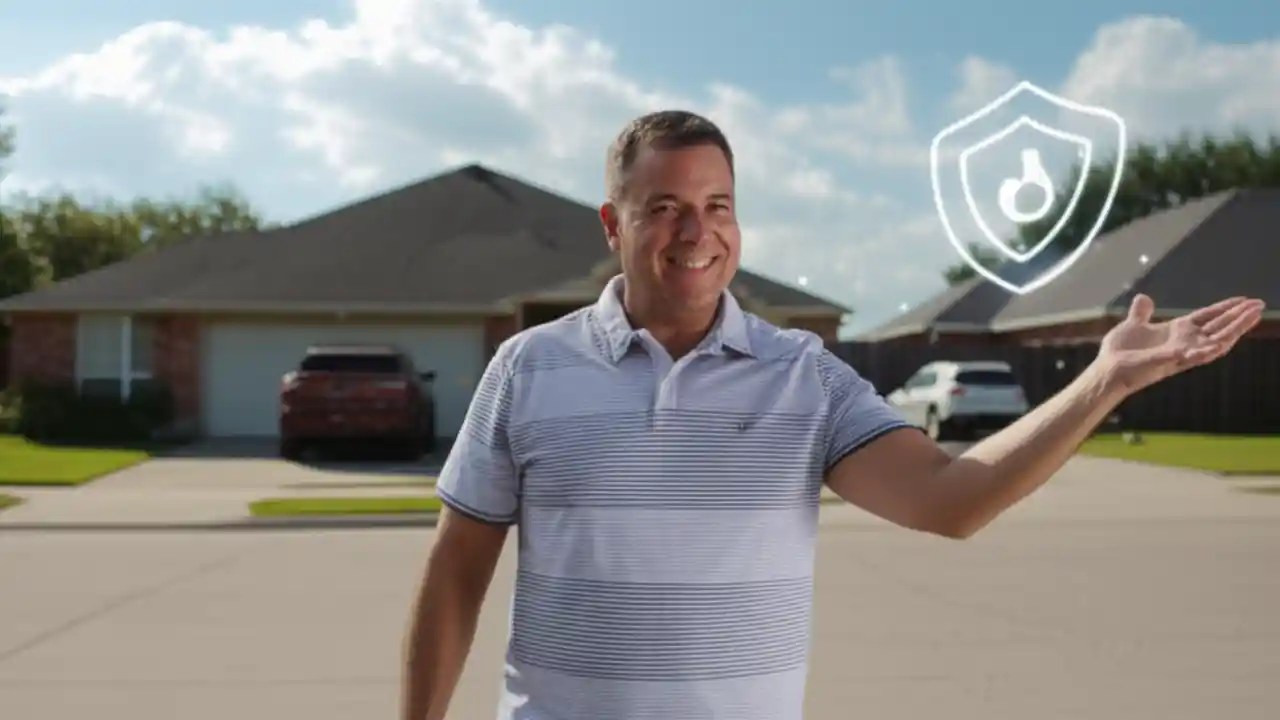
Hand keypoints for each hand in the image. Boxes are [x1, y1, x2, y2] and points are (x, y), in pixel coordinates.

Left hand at [1095, 294, 1265, 396]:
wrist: (1107, 369)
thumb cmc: (1119, 352)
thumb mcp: (1132, 325)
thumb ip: (1141, 313)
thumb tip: (1143, 297)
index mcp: (1176, 332)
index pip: (1207, 318)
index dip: (1225, 309)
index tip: (1244, 300)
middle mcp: (1184, 343)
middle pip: (1218, 327)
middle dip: (1239, 317)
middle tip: (1259, 305)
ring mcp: (1179, 353)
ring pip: (1215, 340)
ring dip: (1234, 329)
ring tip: (1253, 316)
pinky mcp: (1170, 361)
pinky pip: (1193, 357)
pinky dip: (1207, 350)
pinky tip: (1222, 342)